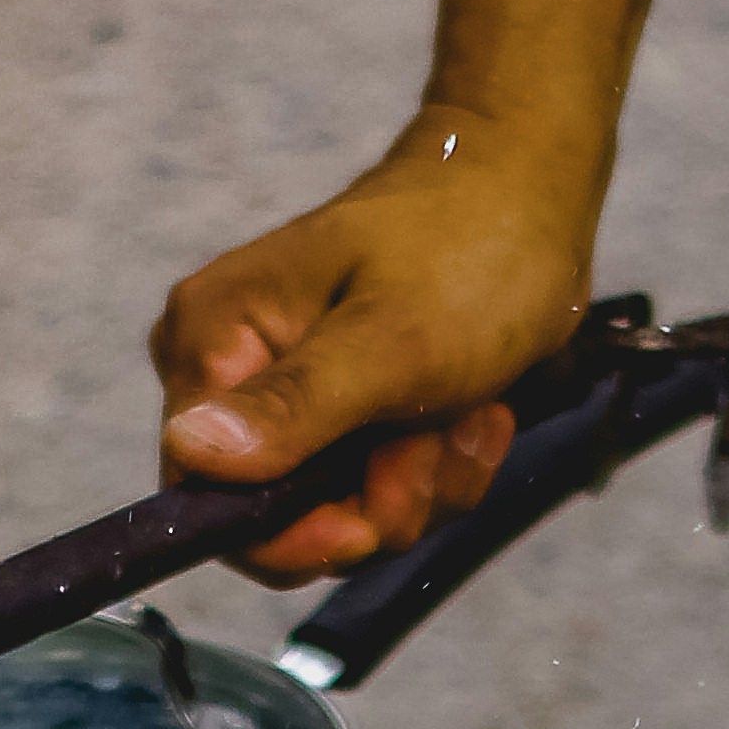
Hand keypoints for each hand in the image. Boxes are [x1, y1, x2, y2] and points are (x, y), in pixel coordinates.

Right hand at [151, 110, 599, 582]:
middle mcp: (234, 368)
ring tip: (467, 409)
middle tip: (433, 439)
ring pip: (343, 512)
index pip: (201, 495)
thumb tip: (192, 454)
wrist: (536, 195)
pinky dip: (440, 466)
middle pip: (278, 516)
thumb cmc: (469, 249)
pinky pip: (382, 490)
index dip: (286, 532)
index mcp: (214, 339)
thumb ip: (293, 406)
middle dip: (376, 501)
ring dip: (423, 481)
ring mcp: (291, 391)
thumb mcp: (388, 342)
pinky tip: (475, 410)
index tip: (368, 519)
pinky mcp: (345, 408)